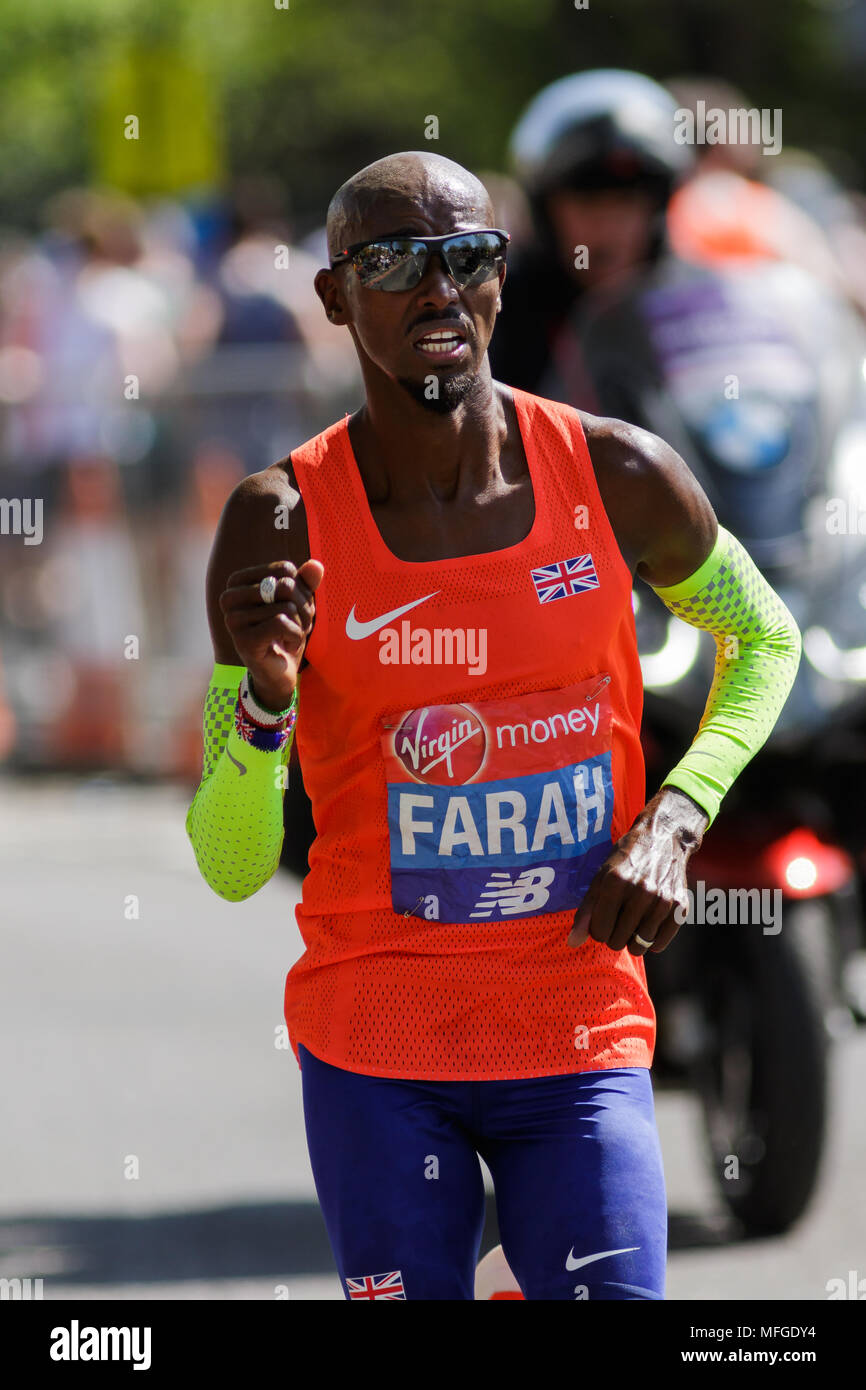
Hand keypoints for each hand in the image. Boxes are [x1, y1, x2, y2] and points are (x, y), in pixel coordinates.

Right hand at [219, 559, 323, 708]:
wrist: (279, 672)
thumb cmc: (286, 632)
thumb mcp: (299, 602)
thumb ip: (306, 582)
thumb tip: (316, 565)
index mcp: (238, 581)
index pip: (285, 570)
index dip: (300, 589)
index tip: (291, 609)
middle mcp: (229, 597)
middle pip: (286, 586)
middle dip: (302, 608)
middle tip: (293, 625)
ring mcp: (233, 619)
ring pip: (286, 606)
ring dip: (299, 625)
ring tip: (287, 637)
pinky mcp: (243, 639)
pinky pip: (282, 623)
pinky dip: (295, 636)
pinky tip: (286, 646)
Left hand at [567, 787, 707, 955]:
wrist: (664, 837)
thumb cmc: (628, 858)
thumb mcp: (601, 876)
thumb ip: (586, 910)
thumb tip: (573, 942)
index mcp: (616, 882)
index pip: (599, 931)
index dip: (597, 928)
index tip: (603, 917)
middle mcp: (641, 892)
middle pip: (618, 942)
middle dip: (614, 934)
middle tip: (619, 917)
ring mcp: (662, 901)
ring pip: (639, 946)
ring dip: (633, 938)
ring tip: (634, 920)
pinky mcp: (680, 907)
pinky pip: (660, 944)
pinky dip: (652, 941)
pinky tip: (648, 925)